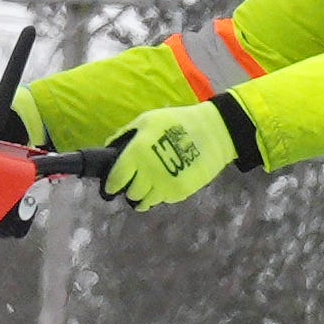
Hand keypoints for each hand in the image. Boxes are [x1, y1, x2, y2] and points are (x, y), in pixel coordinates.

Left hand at [104, 101, 236, 209]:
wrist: (213, 132)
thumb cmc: (176, 122)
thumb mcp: (147, 121)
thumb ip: (126, 136)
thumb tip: (110, 150)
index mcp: (137, 152)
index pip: (116, 179)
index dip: (111, 185)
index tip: (111, 188)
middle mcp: (149, 172)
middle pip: (131, 193)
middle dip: (130, 189)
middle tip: (135, 182)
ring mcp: (165, 184)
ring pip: (146, 202)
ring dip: (144, 196)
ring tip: (149, 186)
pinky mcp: (180, 192)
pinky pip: (163, 199)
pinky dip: (161, 194)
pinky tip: (166, 181)